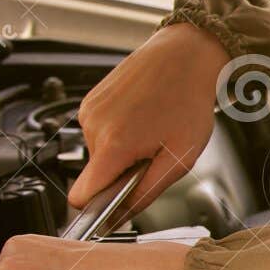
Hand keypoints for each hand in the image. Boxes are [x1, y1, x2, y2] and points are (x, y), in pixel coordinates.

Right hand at [67, 22, 229, 214]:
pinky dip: (119, 133)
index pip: (80, 196)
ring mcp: (89, 110)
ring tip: (151, 131)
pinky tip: (142, 118)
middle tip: (153, 153)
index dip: (97, 208)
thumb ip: (147, 191)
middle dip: (122, 173)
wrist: (185, 55)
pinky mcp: (90, 100)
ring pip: (99, 153)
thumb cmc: (188, 99)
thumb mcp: (180, 158)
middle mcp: (93, 126)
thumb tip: (122, 215)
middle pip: (95, 174)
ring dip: (123, 151)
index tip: (113, 207)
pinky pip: (100, 132)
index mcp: (113, 144)